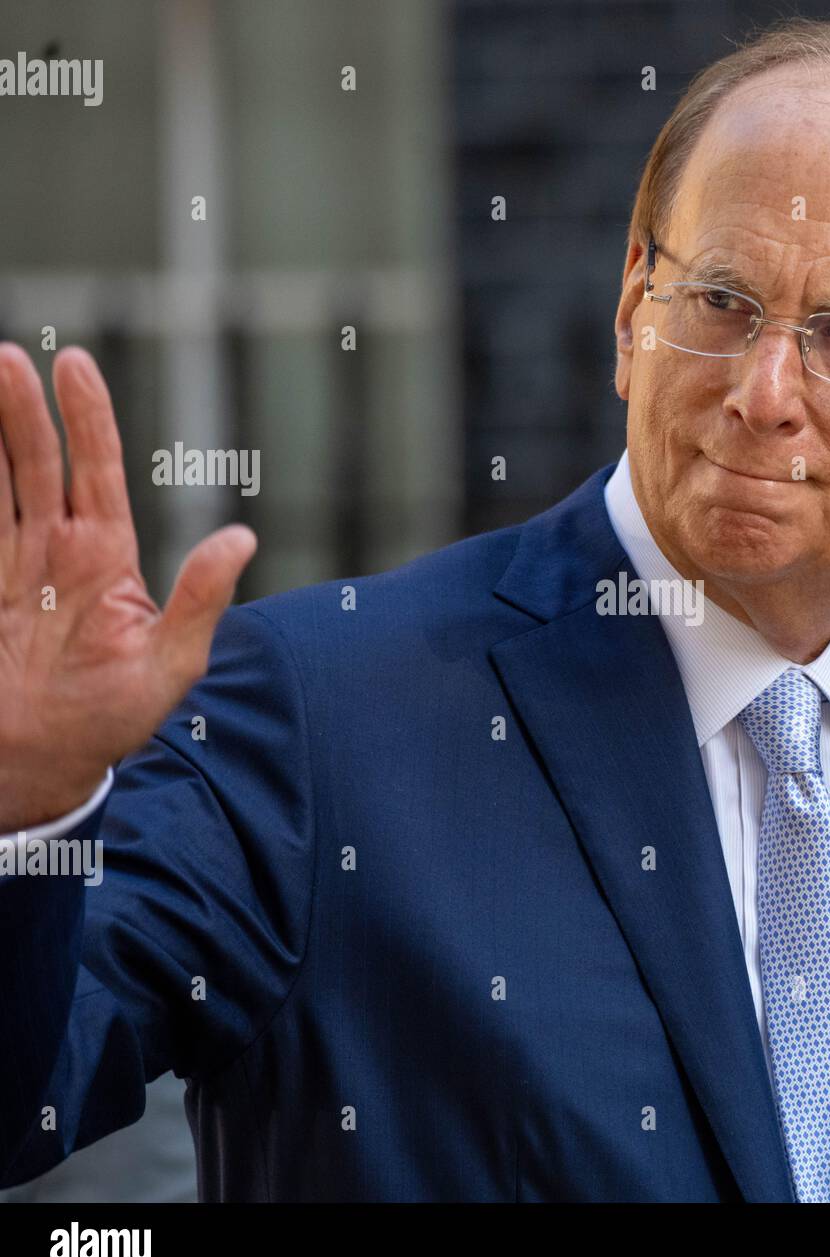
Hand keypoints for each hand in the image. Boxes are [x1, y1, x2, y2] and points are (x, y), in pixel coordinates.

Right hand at [0, 343, 255, 831]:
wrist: (43, 763)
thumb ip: (201, 600)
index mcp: (106, 555)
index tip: (73, 364)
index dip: (87, 418)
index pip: (96, 471)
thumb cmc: (115, 718)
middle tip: (5, 359)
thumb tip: (244, 539)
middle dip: (20, 410)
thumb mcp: (170, 663)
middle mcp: (55, 548)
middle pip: (35, 462)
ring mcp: (8, 564)